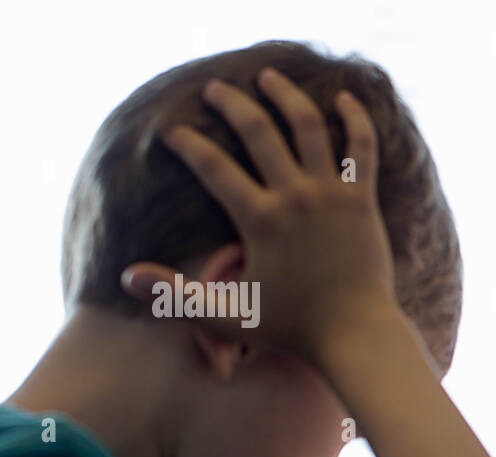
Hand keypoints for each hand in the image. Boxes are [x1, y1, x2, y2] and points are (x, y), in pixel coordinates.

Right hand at [120, 68, 400, 359]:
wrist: (356, 334)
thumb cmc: (292, 328)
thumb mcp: (227, 315)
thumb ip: (175, 295)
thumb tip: (126, 276)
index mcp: (260, 220)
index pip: (212, 165)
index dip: (187, 143)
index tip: (173, 132)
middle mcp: (295, 198)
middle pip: (258, 130)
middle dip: (231, 103)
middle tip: (215, 89)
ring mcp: (332, 195)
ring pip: (308, 126)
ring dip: (286, 95)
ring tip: (268, 77)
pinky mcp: (362, 200)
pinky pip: (362, 148)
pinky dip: (355, 119)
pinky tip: (344, 99)